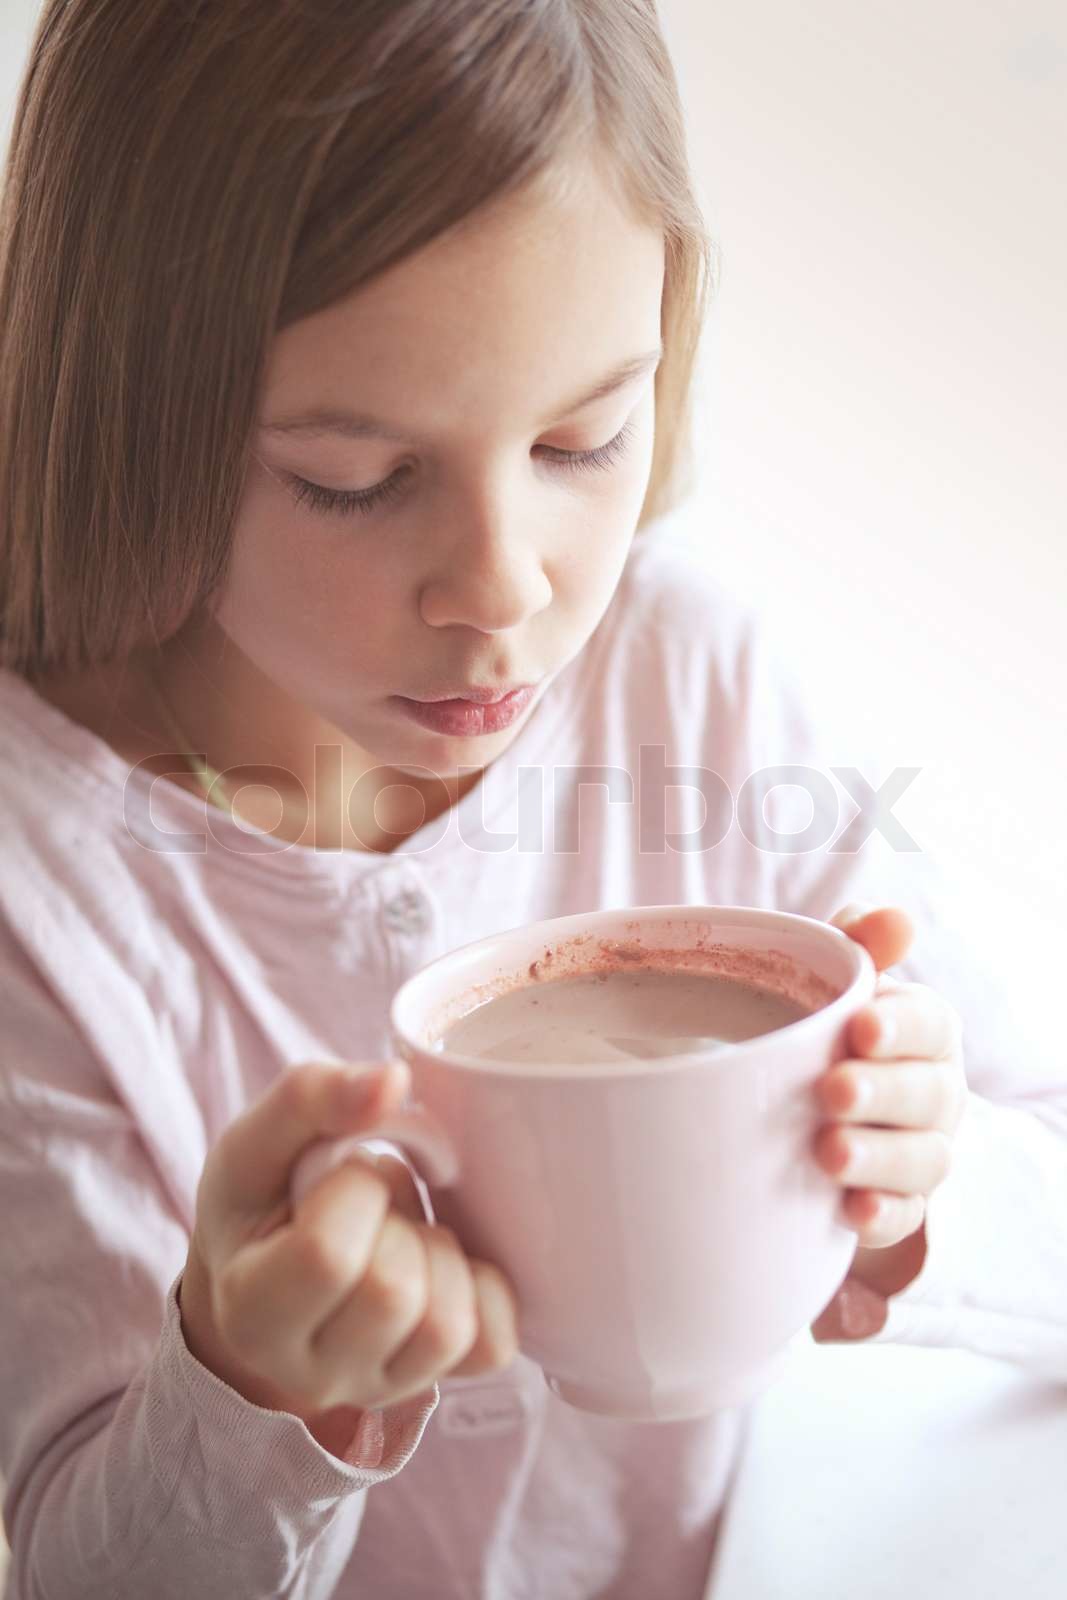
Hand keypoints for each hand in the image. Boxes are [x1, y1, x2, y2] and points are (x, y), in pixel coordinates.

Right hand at [179, 1060, 518, 1446]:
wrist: (271, 1263)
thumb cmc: (266, 1195)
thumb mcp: (261, 1137)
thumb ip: (312, 1097)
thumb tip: (394, 1080)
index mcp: (250, 1311)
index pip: (324, 1257)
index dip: (352, 1191)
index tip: (339, 1172)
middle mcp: (313, 1371)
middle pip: (394, 1294)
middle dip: (397, 1217)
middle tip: (372, 1201)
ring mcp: (379, 1385)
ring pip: (448, 1326)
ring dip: (438, 1252)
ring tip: (403, 1230)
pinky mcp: (436, 1378)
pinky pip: (494, 1346)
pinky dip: (482, 1288)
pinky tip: (441, 1261)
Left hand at [809, 904, 966, 1340]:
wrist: (800, 1107)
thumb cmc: (822, 1029)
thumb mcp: (831, 980)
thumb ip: (859, 944)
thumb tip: (893, 920)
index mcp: (923, 1031)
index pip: (933, 1024)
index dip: (903, 1026)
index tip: (860, 1027)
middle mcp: (934, 1092)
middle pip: (929, 1094)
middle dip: (883, 1092)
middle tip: (832, 1090)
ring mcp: (920, 1152)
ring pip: (921, 1160)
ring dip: (878, 1158)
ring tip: (827, 1153)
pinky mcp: (897, 1205)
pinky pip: (902, 1217)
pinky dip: (880, 1215)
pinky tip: (849, 1211)